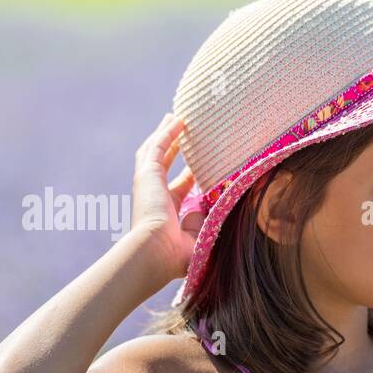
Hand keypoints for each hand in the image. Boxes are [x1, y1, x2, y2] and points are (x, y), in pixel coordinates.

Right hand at [127, 112, 197, 281]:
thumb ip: (212, 220)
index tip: (201, 166)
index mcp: (168, 212)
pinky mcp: (146, 175)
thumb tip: (225, 204)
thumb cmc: (181, 253)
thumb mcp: (203, 234)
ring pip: (155, 151)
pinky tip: (177, 120)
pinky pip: (157, 146)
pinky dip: (166, 133)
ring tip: (175, 119)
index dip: (190, 175)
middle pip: (164, 164)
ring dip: (165, 134)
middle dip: (172, 148)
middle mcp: (156, 195)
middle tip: (181, 132)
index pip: (181, 188)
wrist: (158, 252)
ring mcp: (148, 184)